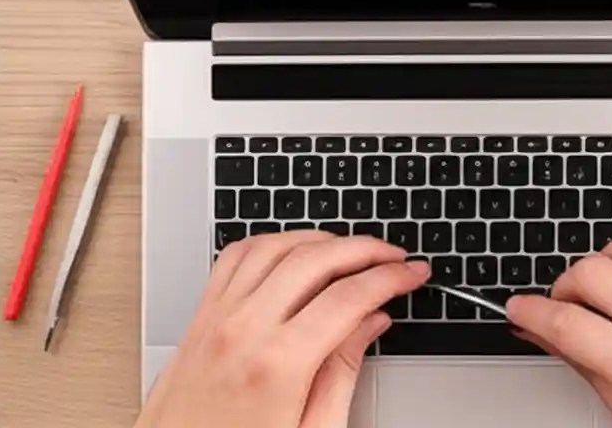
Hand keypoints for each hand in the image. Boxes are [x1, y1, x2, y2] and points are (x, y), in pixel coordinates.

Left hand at [135, 232, 428, 427]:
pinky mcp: (199, 318)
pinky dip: (273, 242)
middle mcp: (242, 332)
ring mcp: (215, 319)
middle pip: (315, 259)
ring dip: (321, 239)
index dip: (390, 278)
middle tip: (394, 256)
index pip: (348, 297)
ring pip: (274, 246)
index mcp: (277, 366)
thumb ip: (344, 373)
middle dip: (365, 249)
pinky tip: (295, 251)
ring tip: (352, 250)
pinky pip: (236, 256)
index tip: (412, 273)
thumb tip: (371, 323)